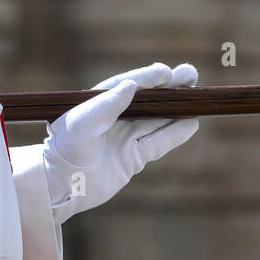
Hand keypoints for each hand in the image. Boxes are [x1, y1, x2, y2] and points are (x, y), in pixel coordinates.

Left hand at [43, 61, 198, 219]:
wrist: (61, 187)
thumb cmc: (65, 151)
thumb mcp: (81, 124)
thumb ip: (106, 105)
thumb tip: (131, 84)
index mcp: (96, 105)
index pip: (127, 86)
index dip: (148, 78)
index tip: (166, 72)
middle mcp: (112, 120)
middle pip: (147, 100)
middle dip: (169, 88)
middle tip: (191, 74)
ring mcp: (123, 140)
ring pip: (156, 120)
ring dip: (176, 108)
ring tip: (198, 96)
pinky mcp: (131, 160)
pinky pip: (158, 142)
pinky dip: (175, 133)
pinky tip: (192, 121)